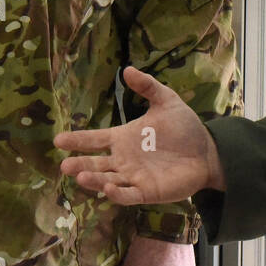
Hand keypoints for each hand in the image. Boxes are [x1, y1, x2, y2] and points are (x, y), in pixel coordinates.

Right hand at [55, 66, 224, 204]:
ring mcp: (134, 177)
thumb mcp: (166, 101)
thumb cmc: (184, 127)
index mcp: (124, 138)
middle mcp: (124, 159)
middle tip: (64, 165)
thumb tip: (127, 70)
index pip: (95, 140)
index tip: (58, 139)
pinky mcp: (148, 192)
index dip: (77, 140)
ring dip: (94, 180)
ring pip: (108, 180)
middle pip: (96, 164)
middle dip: (80, 165)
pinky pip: (129, 195)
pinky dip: (117, 194)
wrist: (207, 150)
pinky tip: (107, 189)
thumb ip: (147, 87)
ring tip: (80, 177)